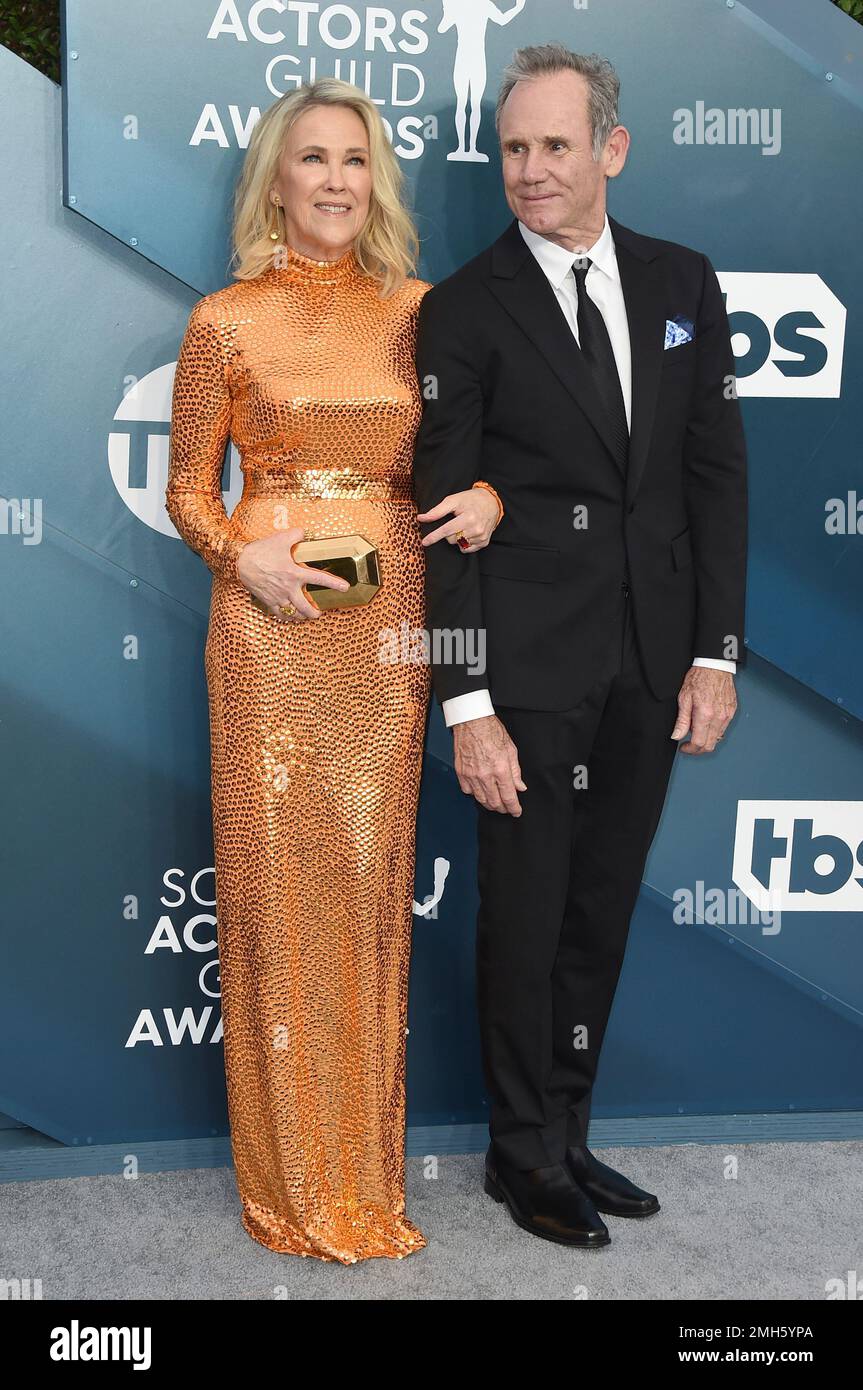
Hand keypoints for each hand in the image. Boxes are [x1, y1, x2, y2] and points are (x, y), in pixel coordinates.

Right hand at [236, 527, 350, 621]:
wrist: (240, 562)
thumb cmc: (260, 551)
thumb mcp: (281, 538)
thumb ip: (296, 535)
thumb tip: (304, 533)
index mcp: (295, 573)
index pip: (320, 579)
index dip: (334, 583)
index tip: (345, 587)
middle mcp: (288, 588)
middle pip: (306, 607)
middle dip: (315, 613)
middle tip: (319, 613)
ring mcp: (278, 597)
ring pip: (294, 613)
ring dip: (301, 616)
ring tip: (305, 615)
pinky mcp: (268, 601)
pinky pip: (280, 614)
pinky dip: (286, 617)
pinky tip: (289, 616)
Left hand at [417, 486, 499, 552]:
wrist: (491, 502)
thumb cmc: (470, 500)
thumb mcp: (453, 500)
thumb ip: (437, 511)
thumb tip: (421, 518)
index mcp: (468, 517)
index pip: (447, 530)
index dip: (434, 536)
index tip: (424, 542)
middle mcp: (476, 529)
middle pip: (451, 539)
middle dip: (448, 532)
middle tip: (454, 522)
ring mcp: (481, 537)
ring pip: (458, 544)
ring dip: (456, 537)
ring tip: (462, 526)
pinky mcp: (484, 542)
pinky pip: (467, 549)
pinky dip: (463, 543)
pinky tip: (467, 533)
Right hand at [453, 715, 525, 814]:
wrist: (471, 721)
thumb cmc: (491, 731)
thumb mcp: (511, 749)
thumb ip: (516, 771)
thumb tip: (520, 787)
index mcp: (500, 768)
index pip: (508, 797)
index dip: (514, 808)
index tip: (516, 811)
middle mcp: (485, 774)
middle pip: (494, 802)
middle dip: (503, 808)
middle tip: (507, 808)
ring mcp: (471, 775)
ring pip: (480, 799)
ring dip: (489, 804)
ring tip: (495, 803)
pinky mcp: (461, 772)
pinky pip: (467, 791)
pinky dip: (475, 794)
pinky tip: (481, 792)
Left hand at [672, 667, 736, 753]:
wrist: (715, 666)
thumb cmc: (699, 678)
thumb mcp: (684, 697)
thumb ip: (681, 720)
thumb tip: (677, 736)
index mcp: (705, 714)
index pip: (698, 743)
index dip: (689, 749)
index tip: (683, 747)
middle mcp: (719, 717)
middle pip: (709, 745)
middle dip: (697, 749)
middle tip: (688, 744)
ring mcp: (728, 715)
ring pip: (717, 739)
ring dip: (706, 739)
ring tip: (696, 728)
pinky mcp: (732, 712)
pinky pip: (723, 729)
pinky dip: (714, 731)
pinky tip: (706, 722)